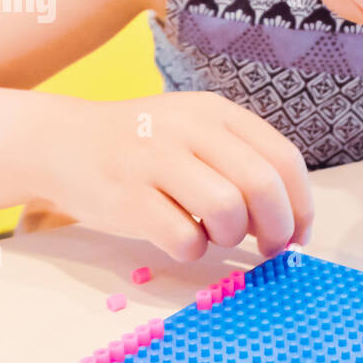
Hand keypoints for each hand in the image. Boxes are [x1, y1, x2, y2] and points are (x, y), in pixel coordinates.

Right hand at [34, 92, 313, 261]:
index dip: (301, 205)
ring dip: (231, 236)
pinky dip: (192, 250)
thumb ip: (242, 162)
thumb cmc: (143, 148)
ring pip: (227, 210)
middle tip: (270, 249)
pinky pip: (183, 236)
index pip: (283, 159)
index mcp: (217, 112)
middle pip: (262, 185)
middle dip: (278, 228)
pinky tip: (181, 240)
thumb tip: (290, 219)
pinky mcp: (127, 195)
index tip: (298, 235)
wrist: (61, 142)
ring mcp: (156, 159)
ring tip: (213, 234)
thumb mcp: (196, 132)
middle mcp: (190, 128)